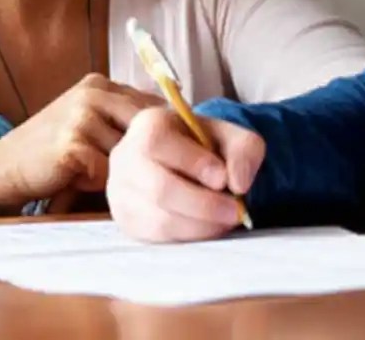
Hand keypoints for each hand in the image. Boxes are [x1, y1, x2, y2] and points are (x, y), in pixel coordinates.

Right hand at [0, 73, 164, 208]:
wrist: (7, 165)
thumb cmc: (56, 149)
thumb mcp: (89, 121)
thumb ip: (122, 119)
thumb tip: (177, 133)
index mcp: (100, 84)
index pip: (152, 104)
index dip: (169, 132)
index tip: (176, 155)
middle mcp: (92, 94)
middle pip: (147, 126)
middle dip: (157, 153)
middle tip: (158, 175)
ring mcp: (81, 116)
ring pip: (129, 152)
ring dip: (123, 171)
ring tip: (102, 175)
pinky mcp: (72, 144)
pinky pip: (107, 170)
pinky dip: (100, 182)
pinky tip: (83, 181)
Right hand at [107, 108, 265, 241]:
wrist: (186, 163)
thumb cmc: (206, 146)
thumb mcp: (233, 136)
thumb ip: (244, 150)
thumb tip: (238, 183)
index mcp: (148, 126)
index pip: (159, 143)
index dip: (193, 163)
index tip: (223, 179)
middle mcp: (125, 158)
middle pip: (159, 189)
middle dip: (204, 205)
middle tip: (234, 211)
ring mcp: (120, 192)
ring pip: (159, 219)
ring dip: (200, 225)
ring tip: (224, 219)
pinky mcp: (126, 220)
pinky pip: (157, 237)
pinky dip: (188, 236)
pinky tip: (206, 227)